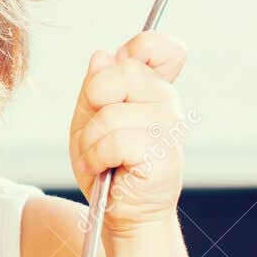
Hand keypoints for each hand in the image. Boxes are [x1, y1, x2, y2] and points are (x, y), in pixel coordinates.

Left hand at [68, 31, 188, 234]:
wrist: (120, 211)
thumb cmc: (105, 166)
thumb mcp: (87, 121)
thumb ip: (94, 87)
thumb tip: (103, 55)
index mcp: (151, 87)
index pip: (154, 44)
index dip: (132, 51)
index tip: (114, 83)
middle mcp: (166, 100)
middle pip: (119, 73)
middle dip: (92, 104)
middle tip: (96, 132)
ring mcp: (168, 125)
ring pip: (110, 113)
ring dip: (90, 141)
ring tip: (98, 157)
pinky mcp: (163, 152)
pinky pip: (114, 141)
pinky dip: (96, 158)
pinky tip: (103, 168)